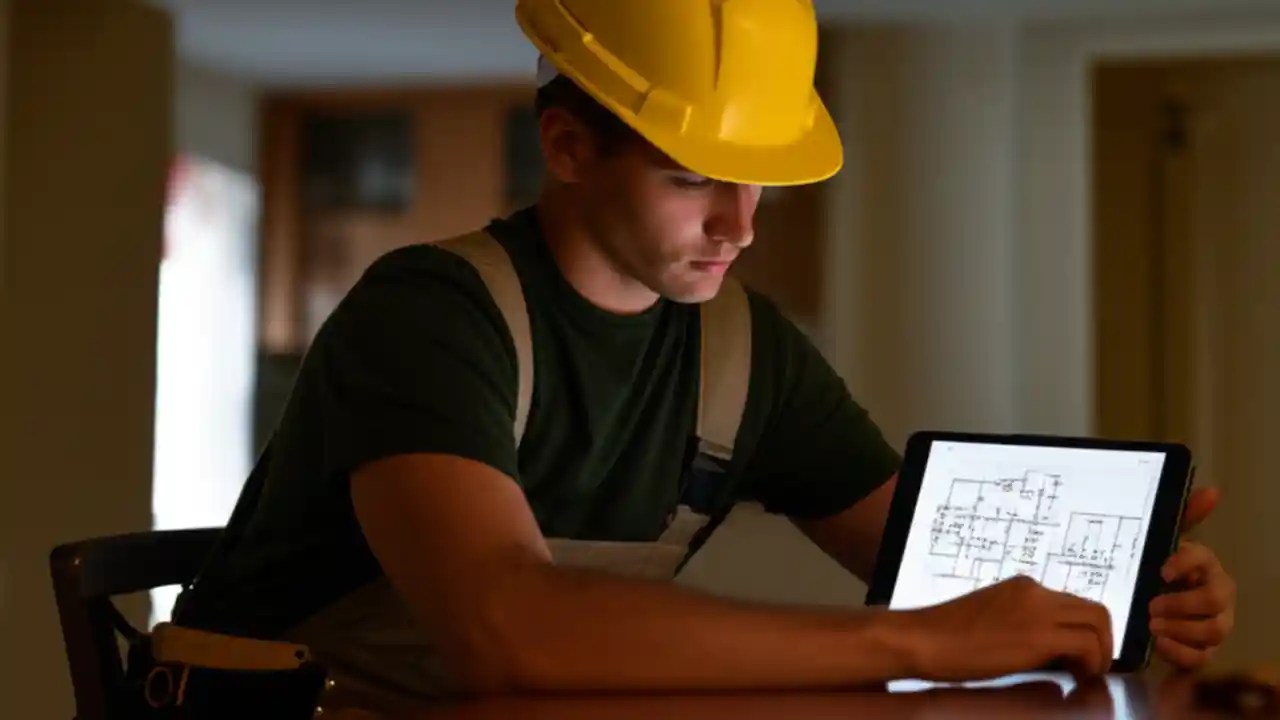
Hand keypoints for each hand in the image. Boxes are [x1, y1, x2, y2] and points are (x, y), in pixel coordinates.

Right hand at [904, 575, 1113, 681]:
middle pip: (1096, 611)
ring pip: (1100, 624)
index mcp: (1023, 587)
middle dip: (1103, 643)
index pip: (1074, 604)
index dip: (1084, 633)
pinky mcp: (1038, 636)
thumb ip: (1021, 625)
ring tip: (1085, 679)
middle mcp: (1035, 591)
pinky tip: (1076, 682)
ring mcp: (1038, 611)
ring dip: (1101, 655)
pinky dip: (1092, 666)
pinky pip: (1088, 646)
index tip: (1078, 659)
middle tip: (1092, 670)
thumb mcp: (990, 621)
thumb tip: (1052, 653)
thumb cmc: (944, 639)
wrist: (922, 639)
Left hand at [1150, 487, 1235, 669]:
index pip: (1205, 559)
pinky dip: (1180, 652)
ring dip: (1181, 628)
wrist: (1140, 609)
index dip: (1186, 563)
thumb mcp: (1158, 544)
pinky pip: (1202, 657)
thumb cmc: (1154, 573)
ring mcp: (1213, 624)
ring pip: (1212, 630)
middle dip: (1183, 603)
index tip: (1162, 570)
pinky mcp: (1202, 651)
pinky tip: (1159, 643)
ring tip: (1151, 624)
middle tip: (1151, 605)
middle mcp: (1217, 595)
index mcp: (1204, 566)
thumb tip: (1212, 490)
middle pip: (1215, 600)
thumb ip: (1181, 519)